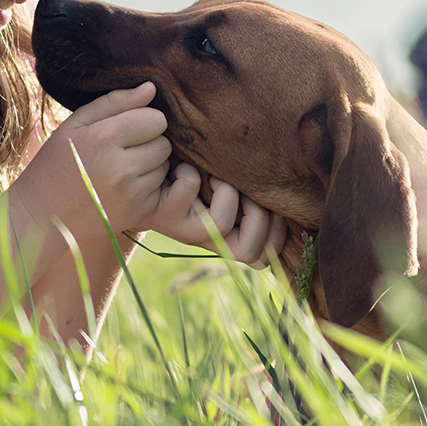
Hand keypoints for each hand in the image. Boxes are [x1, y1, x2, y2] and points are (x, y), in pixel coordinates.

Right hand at [14, 82, 171, 240]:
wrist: (41, 214)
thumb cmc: (57, 162)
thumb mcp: (75, 124)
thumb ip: (114, 102)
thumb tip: (151, 88)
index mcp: (104, 138)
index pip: (156, 119)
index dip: (143, 120)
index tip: (126, 129)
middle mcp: (121, 168)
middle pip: (163, 144)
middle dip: (149, 142)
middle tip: (122, 150)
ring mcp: (130, 195)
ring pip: (164, 167)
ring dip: (149, 165)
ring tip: (121, 169)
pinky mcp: (136, 214)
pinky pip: (159, 190)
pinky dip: (146, 187)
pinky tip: (123, 188)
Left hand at [149, 162, 286, 267]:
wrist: (142, 175)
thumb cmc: (192, 172)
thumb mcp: (226, 183)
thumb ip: (252, 189)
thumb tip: (284, 186)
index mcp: (228, 236)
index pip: (263, 257)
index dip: (277, 234)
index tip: (271, 203)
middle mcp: (208, 240)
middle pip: (251, 253)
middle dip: (259, 215)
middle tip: (244, 190)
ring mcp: (184, 231)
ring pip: (221, 224)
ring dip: (227, 190)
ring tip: (215, 175)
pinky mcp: (163, 214)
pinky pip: (190, 187)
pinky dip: (190, 172)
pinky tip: (179, 168)